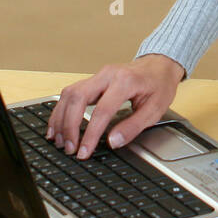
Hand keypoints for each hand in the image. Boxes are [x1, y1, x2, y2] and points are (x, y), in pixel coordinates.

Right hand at [45, 53, 185, 158]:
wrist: (160, 65)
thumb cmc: (159, 85)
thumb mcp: (155, 109)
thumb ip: (133, 126)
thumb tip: (112, 142)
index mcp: (126, 82)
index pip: (102, 110)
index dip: (90, 134)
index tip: (84, 151)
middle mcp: (108, 75)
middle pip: (78, 98)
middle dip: (70, 126)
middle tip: (69, 148)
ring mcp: (98, 75)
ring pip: (70, 93)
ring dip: (61, 118)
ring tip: (59, 140)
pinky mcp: (93, 79)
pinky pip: (71, 92)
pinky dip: (61, 110)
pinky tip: (58, 125)